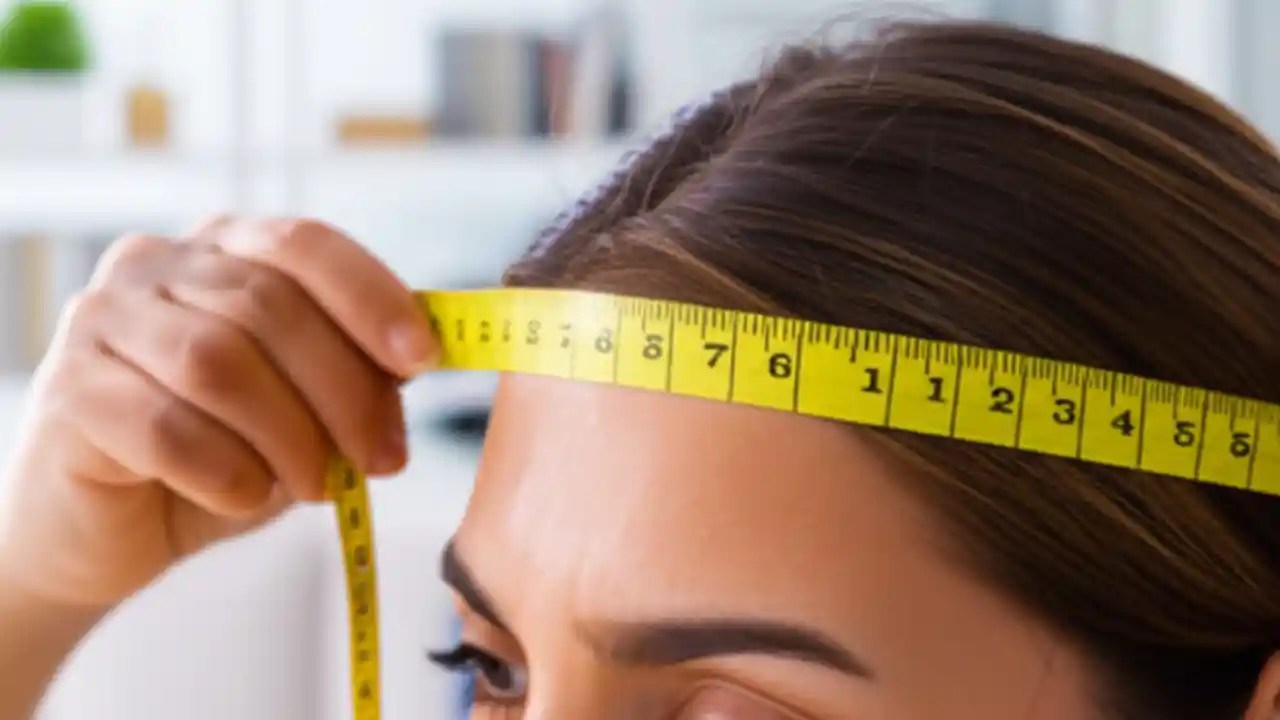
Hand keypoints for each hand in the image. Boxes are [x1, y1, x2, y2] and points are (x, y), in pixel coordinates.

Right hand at [0, 217, 436, 607]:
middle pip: (270, 307)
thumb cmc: (217, 454)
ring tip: (314, 486)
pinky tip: (246, 496)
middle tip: (384, 458)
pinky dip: (226, 471)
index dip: (371, 296)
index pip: (305, 245)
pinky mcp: (67, 391)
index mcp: (225, 249)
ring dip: (289, 436)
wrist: (106, 528)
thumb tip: (418, 359)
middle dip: (346, 390)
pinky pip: (165, 428)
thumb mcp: (303, 409)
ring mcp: (101, 321)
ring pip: (219, 364)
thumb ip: (353, 374)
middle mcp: (156, 264)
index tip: (423, 358)